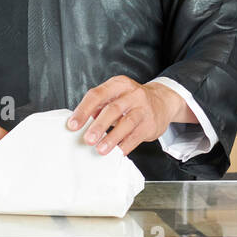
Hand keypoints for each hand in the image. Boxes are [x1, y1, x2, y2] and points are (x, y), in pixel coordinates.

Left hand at [67, 76, 191, 156]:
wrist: (162, 102)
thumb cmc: (132, 100)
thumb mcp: (116, 95)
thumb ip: (99, 105)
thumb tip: (79, 122)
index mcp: (118, 84)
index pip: (97, 95)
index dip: (83, 110)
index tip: (73, 125)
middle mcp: (132, 94)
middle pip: (113, 109)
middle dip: (99, 126)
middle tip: (87, 139)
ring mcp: (143, 108)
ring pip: (126, 123)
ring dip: (112, 138)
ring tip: (100, 149)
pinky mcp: (150, 124)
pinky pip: (136, 136)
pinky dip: (125, 146)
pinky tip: (116, 152)